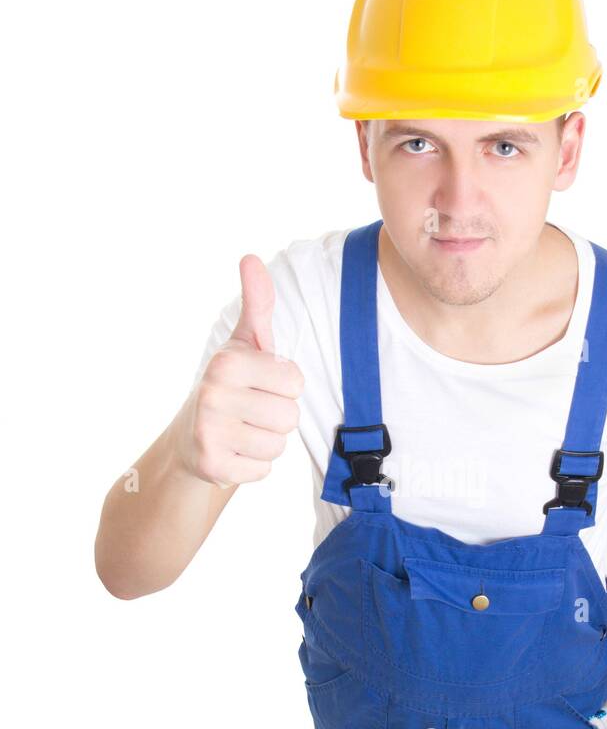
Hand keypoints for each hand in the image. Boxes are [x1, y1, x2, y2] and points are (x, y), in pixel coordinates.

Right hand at [176, 255, 304, 486]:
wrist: (189, 437)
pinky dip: (253, 466)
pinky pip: (263, 470)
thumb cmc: (230, 385)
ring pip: (278, 445)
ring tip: (242, 431)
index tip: (259, 385)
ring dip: (267, 441)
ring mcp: (209, 433)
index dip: (283, 386)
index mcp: (226, 362)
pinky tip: (233, 452)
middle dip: (277, 417)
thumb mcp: (244, 343)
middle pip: (289, 416)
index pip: (294, 381)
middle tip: (250, 412)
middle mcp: (213, 394)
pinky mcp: (212, 467)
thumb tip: (251, 258)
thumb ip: (256, 305)